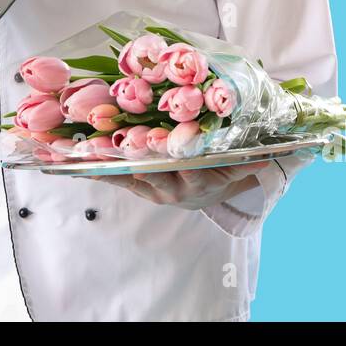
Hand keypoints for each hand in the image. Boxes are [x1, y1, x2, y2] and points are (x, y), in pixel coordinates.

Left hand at [83, 160, 271, 210]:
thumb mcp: (234, 168)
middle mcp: (172, 188)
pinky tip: (74, 162)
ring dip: (109, 164)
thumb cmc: (219, 172)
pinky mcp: (136, 188)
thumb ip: (248, 162)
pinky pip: (115, 179)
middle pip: (155, 174)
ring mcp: (152, 189)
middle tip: (124, 151)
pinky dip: (97, 170)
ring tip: (87, 153)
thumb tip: (271, 153)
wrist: (204, 195)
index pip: (190, 170)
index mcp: (197, 181)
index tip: (171, 152)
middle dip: (140, 162)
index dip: (181, 162)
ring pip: (129, 176)